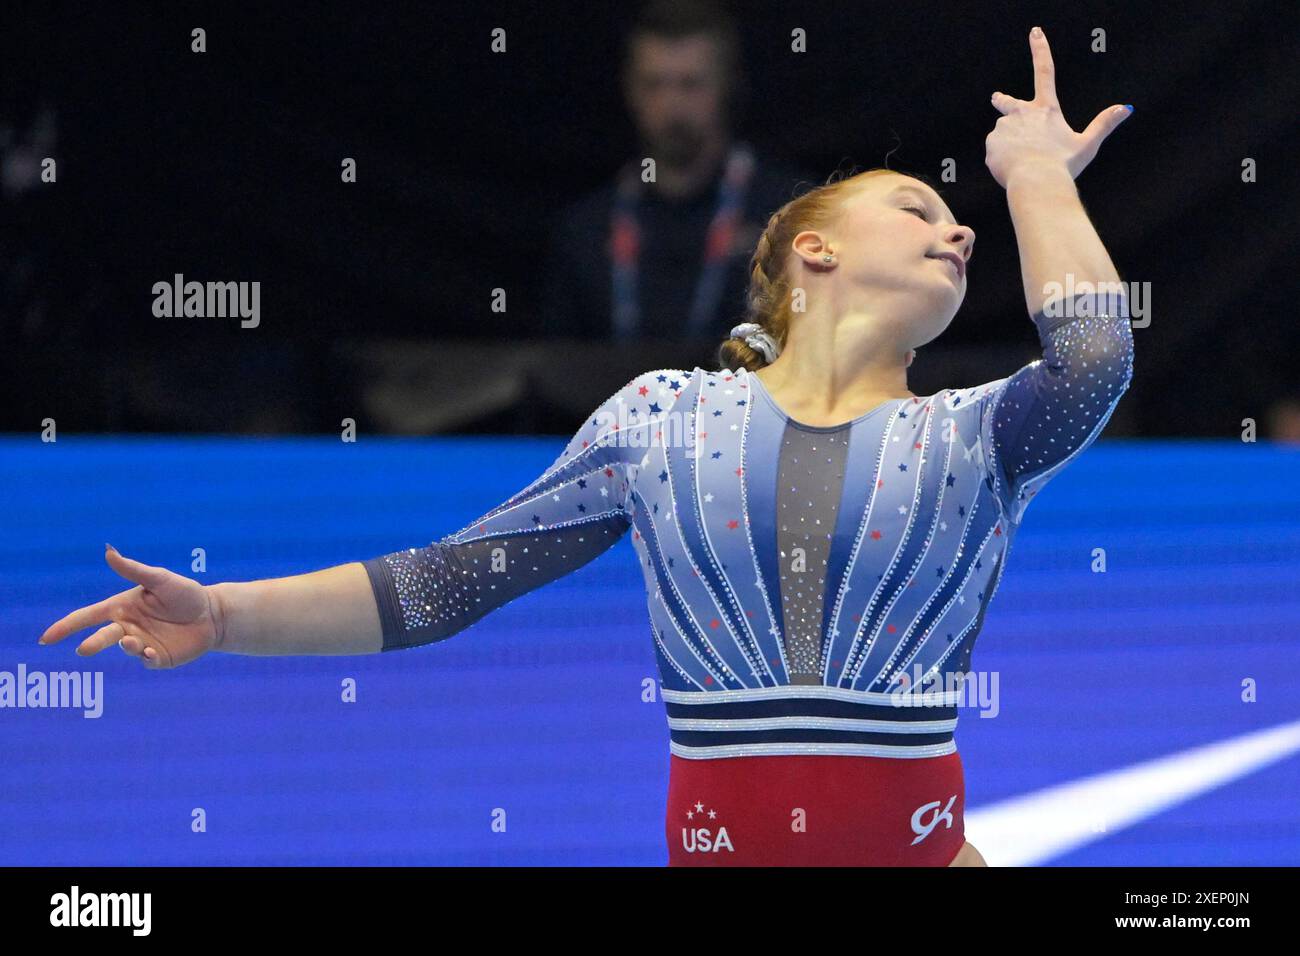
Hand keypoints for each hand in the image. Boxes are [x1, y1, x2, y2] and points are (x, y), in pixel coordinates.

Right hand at [38, 545, 220, 668]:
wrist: (213, 614)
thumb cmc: (185, 594)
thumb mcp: (159, 579)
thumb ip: (133, 569)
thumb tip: (108, 550)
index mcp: (122, 608)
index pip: (87, 617)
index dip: (65, 627)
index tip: (45, 639)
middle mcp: (127, 628)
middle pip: (103, 636)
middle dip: (92, 643)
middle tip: (84, 649)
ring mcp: (142, 644)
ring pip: (125, 649)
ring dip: (126, 646)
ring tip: (131, 641)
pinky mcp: (158, 658)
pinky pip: (146, 661)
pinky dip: (145, 658)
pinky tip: (151, 653)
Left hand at [985, 26, 1130, 187]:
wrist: (1036, 182)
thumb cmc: (1063, 165)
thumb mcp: (1087, 145)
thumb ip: (1103, 124)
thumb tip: (1126, 108)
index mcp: (1046, 110)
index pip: (1045, 73)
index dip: (1040, 50)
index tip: (1035, 32)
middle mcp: (1022, 114)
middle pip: (1009, 103)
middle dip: (1002, 100)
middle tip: (996, 97)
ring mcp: (1004, 128)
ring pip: (1004, 136)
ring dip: (1010, 145)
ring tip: (1023, 162)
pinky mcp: (991, 145)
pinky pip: (995, 153)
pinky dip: (1001, 160)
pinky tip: (1012, 169)